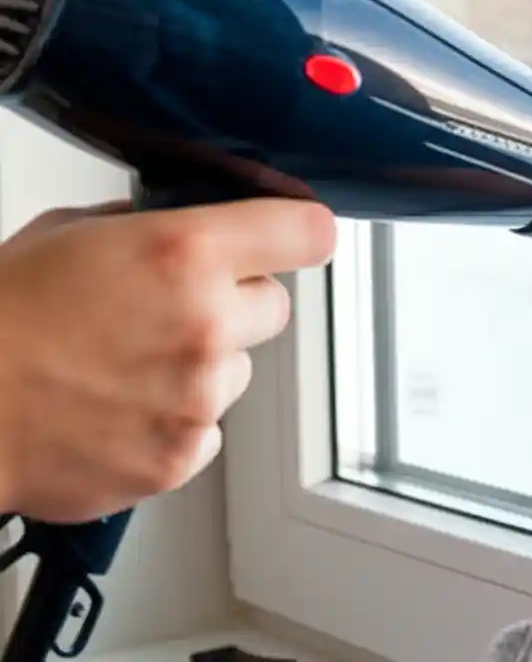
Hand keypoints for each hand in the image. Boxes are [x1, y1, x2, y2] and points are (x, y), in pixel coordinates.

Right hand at [0, 198, 335, 521]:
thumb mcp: (71, 233)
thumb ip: (151, 231)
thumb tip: (193, 230)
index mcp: (185, 253)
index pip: (305, 233)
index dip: (301, 234)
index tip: (296, 239)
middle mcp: (207, 325)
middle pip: (274, 309)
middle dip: (234, 306)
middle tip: (170, 312)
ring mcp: (199, 398)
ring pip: (237, 374)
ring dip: (201, 369)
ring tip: (122, 367)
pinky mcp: (181, 455)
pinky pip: (206, 431)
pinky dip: (173, 423)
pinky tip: (114, 409)